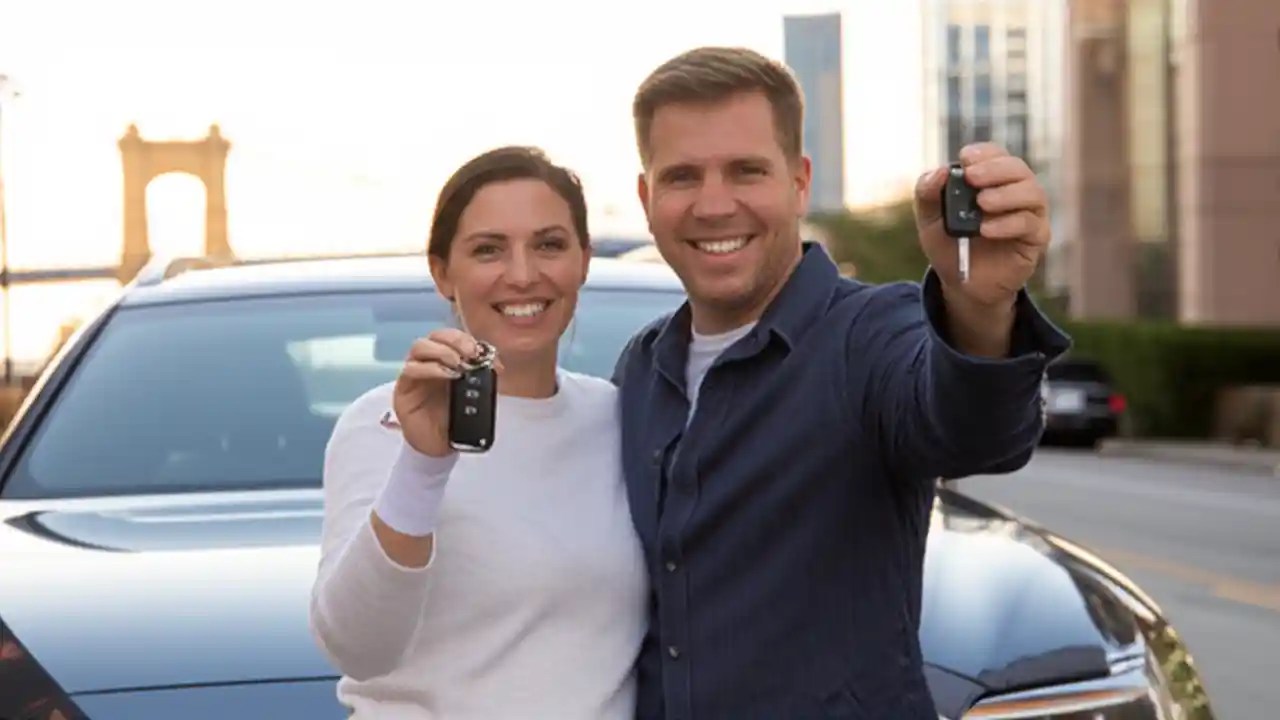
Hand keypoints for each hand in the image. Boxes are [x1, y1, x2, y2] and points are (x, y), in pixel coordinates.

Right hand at [393, 328, 488, 457]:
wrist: (440, 444)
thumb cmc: (455, 417)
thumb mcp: (475, 395)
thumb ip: (483, 378)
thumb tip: (496, 365)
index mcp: (446, 359)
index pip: (450, 336)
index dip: (464, 339)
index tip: (479, 351)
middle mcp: (428, 361)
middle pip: (434, 336)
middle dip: (454, 341)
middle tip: (469, 355)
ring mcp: (414, 373)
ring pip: (419, 347)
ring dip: (441, 352)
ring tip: (458, 367)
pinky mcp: (403, 388)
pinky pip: (410, 369)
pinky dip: (430, 368)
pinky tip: (446, 376)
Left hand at [913, 143, 1050, 306]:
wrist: (962, 284)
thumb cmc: (949, 245)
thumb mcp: (929, 220)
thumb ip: (927, 194)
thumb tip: (940, 172)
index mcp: (991, 180)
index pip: (996, 155)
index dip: (984, 153)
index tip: (965, 160)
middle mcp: (1015, 191)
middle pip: (1017, 168)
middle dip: (995, 169)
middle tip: (971, 177)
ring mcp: (1029, 213)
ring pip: (1032, 192)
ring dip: (1005, 194)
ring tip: (982, 204)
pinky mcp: (1036, 237)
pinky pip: (1030, 223)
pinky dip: (1008, 223)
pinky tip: (987, 229)